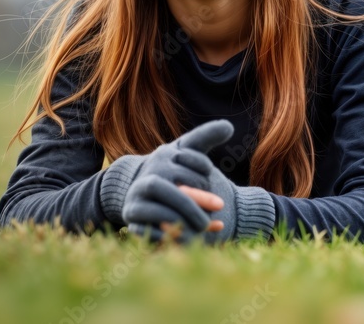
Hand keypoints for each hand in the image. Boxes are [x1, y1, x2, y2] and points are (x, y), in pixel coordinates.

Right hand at [121, 120, 232, 236]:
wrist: (138, 188)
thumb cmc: (170, 169)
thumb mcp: (186, 150)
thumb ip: (206, 136)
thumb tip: (229, 126)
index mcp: (163, 157)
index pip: (184, 159)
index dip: (200, 165)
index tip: (210, 171)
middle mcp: (148, 177)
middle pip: (172, 187)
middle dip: (197, 197)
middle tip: (219, 205)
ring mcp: (137, 198)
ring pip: (159, 209)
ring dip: (184, 219)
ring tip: (205, 225)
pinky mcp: (134, 219)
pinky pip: (150, 230)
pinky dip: (170, 234)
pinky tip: (189, 238)